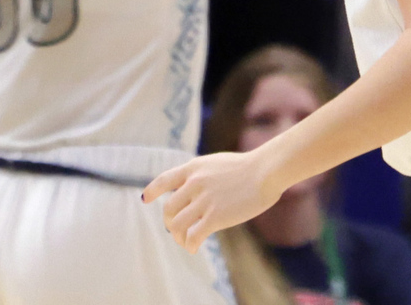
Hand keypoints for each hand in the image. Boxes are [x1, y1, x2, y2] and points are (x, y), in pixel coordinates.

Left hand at [143, 152, 277, 252]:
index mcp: (195, 167)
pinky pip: (192, 237)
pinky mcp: (215, 217)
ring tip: (186, 241)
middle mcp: (195, 182)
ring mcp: (204, 200)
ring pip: (176, 225)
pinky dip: (190, 245)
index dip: (152, 191)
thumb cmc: (248, 167)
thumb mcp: (218, 164)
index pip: (165, 179)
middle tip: (179, 229)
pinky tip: (194, 247)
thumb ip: (202, 176)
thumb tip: (191, 193)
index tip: (145, 199)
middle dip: (170, 222)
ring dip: (178, 237)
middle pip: (168, 209)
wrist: (265, 170)